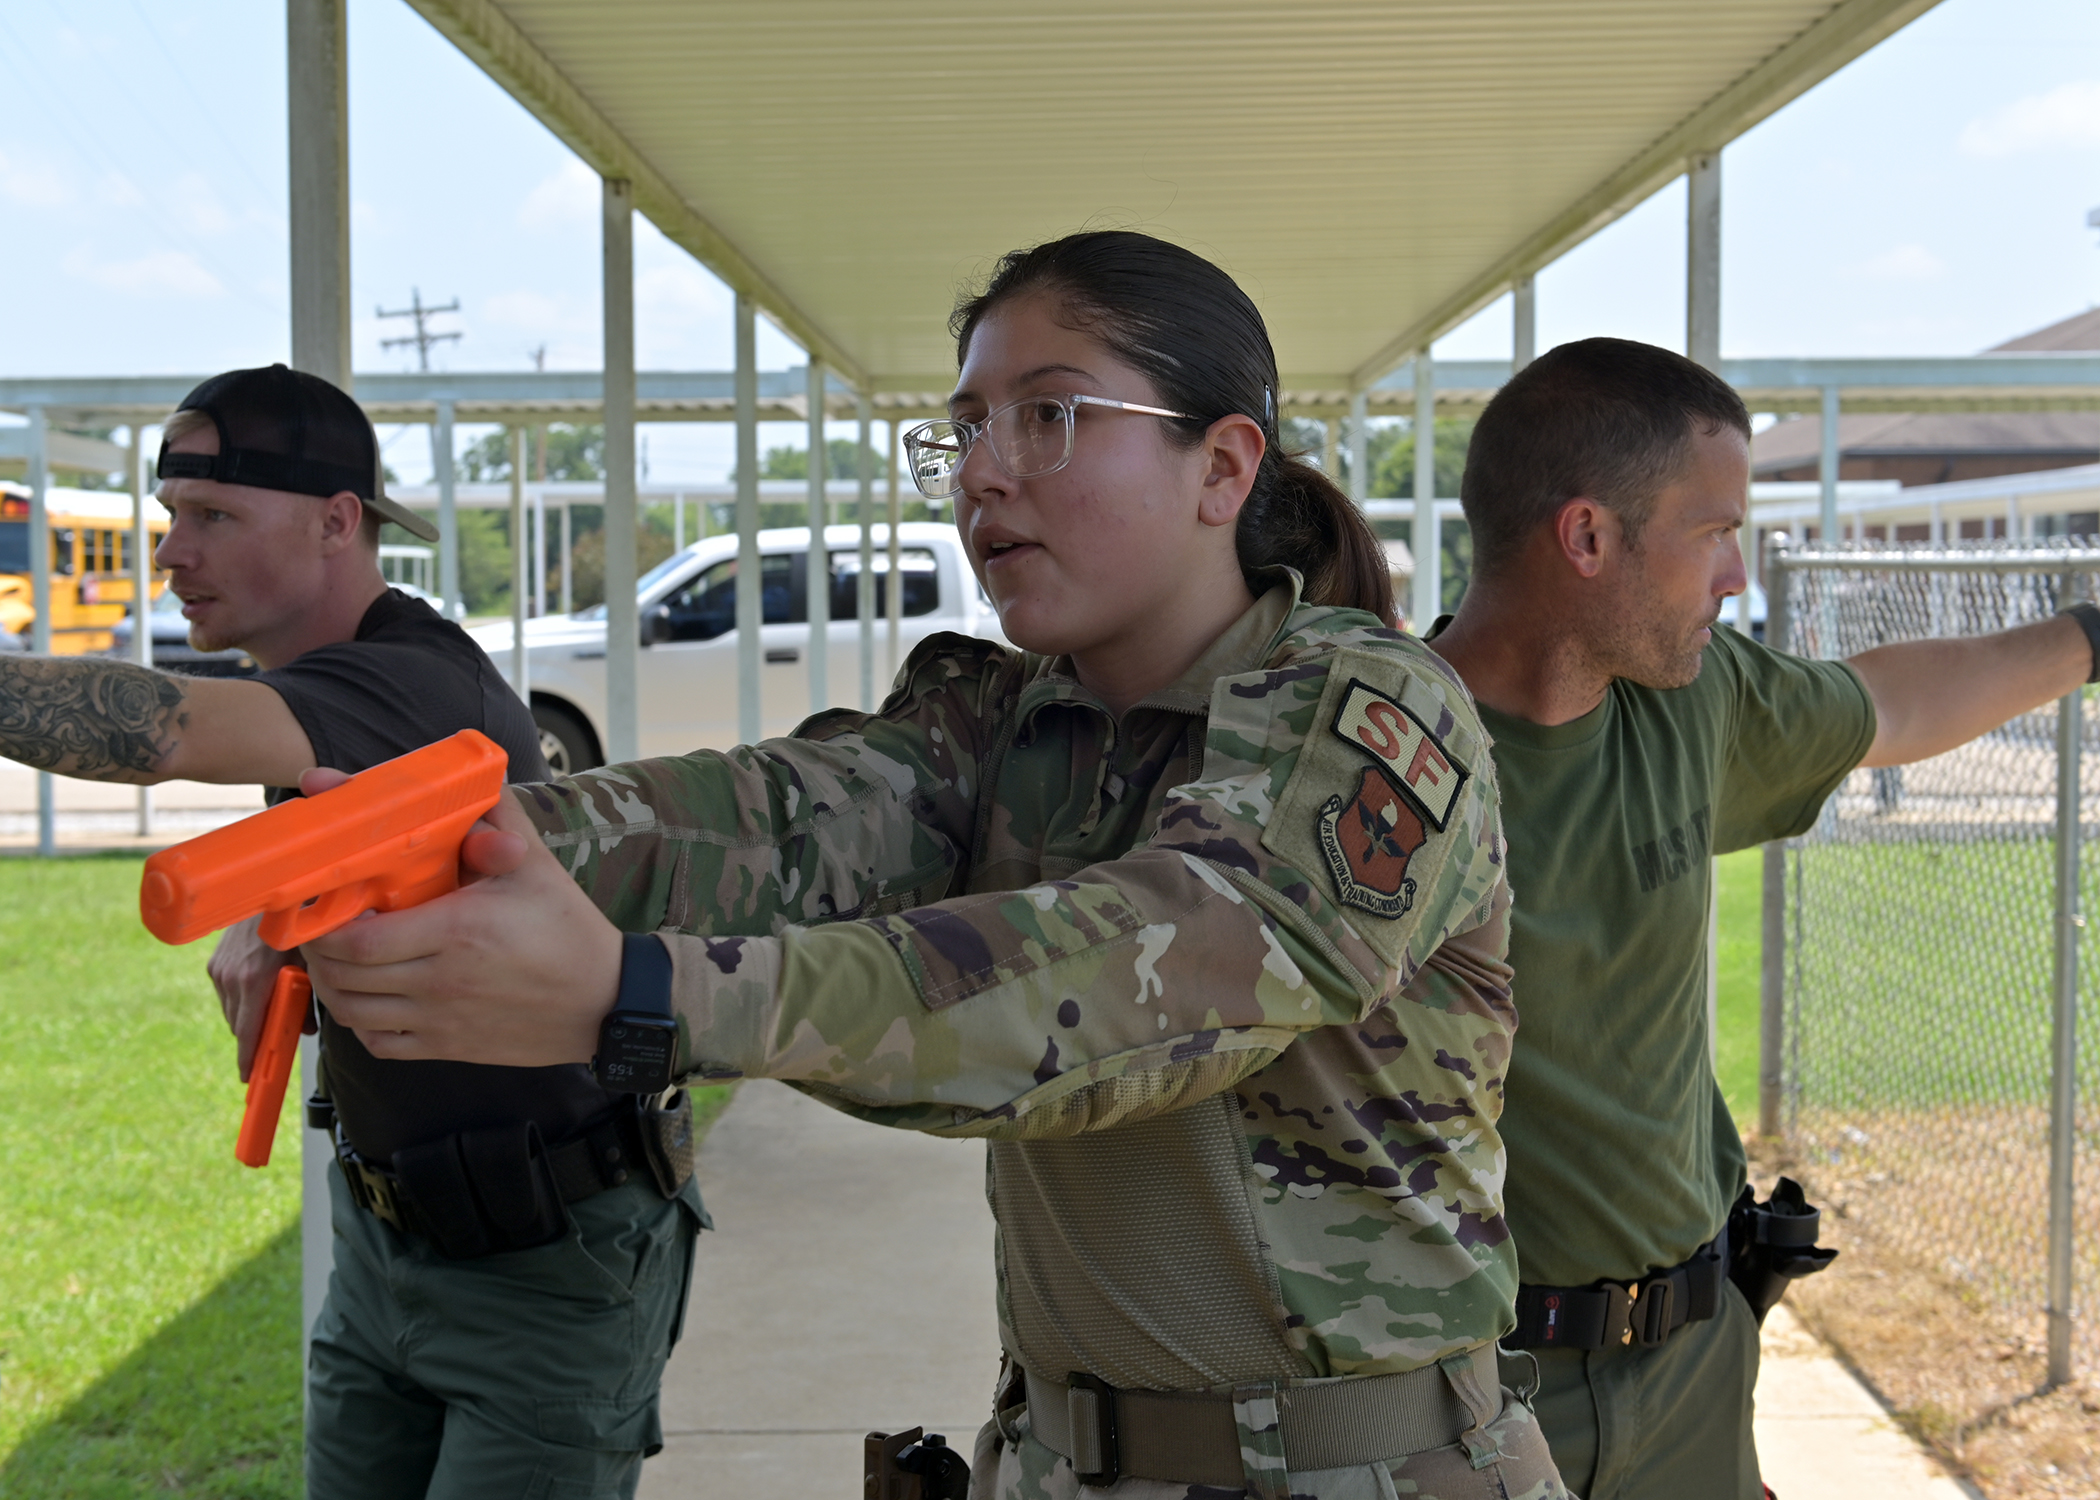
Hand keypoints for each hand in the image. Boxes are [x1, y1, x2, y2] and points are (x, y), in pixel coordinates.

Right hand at [207, 914, 309, 1081]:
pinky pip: (227, 995)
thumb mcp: (311, 962)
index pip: (247, 1032)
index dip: (248, 1059)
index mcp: (255, 979)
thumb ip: (306, 999)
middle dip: (255, 1040)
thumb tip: (304, 1031)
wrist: (270, 892)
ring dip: (250, 1019)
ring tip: (273, 1014)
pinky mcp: (214, 962)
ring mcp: (219, 969)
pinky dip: (243, 1001)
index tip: (250, 1080)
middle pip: (239, 1027)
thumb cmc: (298, 924)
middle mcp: (231, 976)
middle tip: (270, 1052)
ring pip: (232, 1012)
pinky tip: (262, 993)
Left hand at [301, 787, 622, 1067]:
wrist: (606, 1000)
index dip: (325, 926)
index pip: (358, 939)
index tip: (324, 904)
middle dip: (318, 950)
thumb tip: (470, 776)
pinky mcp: (449, 1046)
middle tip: (321, 925)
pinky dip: (359, 1022)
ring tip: (337, 959)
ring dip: (332, 985)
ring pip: (353, 1012)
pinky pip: (379, 1042)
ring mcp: (442, 1020)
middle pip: (344, 975)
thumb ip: (497, 817)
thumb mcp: (536, 866)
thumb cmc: (568, 930)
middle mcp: (441, 980)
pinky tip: (368, 998)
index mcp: (457, 931)